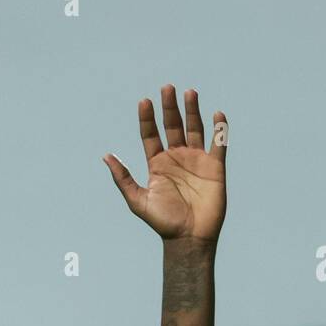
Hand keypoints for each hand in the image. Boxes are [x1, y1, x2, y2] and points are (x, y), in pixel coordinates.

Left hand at [103, 85, 226, 242]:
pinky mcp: (215, 167)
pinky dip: (219, 129)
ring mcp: (196, 160)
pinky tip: (216, 113)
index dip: (147, 118)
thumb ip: (123, 178)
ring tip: (189, 92)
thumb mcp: (137, 200)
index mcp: (157, 164)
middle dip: (170, 107)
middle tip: (167, 88)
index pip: (151, 135)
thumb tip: (106, 156)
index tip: (144, 101)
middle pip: (173, 126)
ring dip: (192, 111)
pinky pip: (218, 143)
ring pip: (195, 129)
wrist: (189, 237)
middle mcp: (176, 157)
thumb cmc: (162, 222)